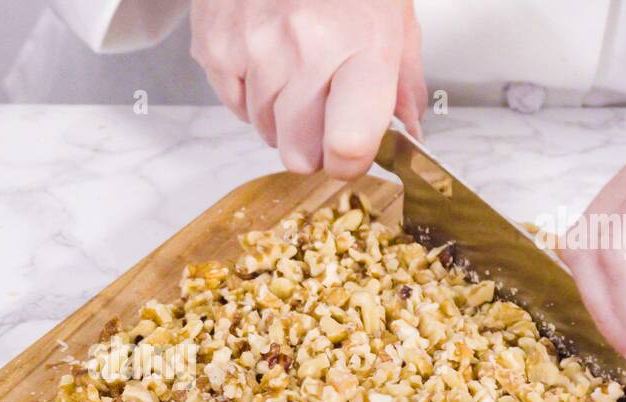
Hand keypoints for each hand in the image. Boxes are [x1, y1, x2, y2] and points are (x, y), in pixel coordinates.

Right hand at [190, 0, 426, 178]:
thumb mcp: (393, 15)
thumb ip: (403, 81)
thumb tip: (407, 131)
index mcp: (362, 46)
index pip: (349, 144)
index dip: (350, 161)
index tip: (352, 153)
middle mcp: (307, 49)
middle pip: (300, 154)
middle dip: (313, 145)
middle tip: (323, 111)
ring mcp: (256, 49)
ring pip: (265, 132)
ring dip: (281, 117)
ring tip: (295, 70)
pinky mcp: (218, 46)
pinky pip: (234, 106)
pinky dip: (250, 94)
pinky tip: (267, 59)